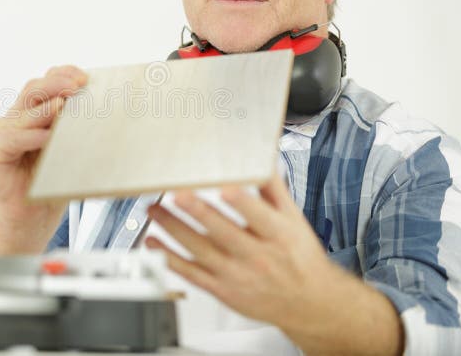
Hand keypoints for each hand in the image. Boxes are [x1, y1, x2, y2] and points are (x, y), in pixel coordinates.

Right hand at [0, 65, 87, 228]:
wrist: (31, 215)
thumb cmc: (51, 182)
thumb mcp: (71, 150)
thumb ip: (79, 130)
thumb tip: (109, 117)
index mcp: (37, 111)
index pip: (48, 81)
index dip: (65, 74)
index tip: (85, 77)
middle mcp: (18, 116)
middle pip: (34, 89)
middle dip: (56, 84)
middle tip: (76, 86)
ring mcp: (5, 131)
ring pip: (24, 111)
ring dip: (46, 108)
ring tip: (63, 107)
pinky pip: (12, 138)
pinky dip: (31, 136)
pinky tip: (47, 137)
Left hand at [146, 176, 341, 330]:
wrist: (308, 303)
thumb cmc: (299, 256)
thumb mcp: (294, 219)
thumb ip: (274, 188)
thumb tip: (261, 156)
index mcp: (278, 234)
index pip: (259, 216)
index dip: (242, 202)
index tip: (225, 187)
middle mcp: (257, 256)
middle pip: (224, 233)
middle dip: (199, 213)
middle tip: (178, 194)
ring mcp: (237, 275)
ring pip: (200, 251)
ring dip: (174, 229)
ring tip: (155, 210)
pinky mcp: (222, 289)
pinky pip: (191, 273)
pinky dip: (168, 258)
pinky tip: (152, 242)